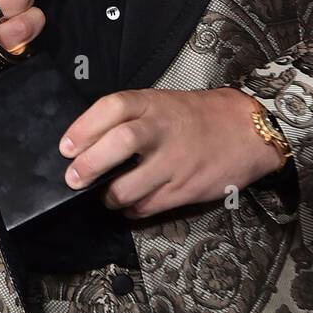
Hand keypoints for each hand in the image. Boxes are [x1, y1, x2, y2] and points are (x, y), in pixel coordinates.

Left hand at [58, 87, 286, 218]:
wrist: (247, 131)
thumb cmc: (197, 117)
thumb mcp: (163, 103)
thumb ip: (130, 117)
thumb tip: (87, 141)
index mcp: (153, 103)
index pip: (112, 107)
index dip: (84, 127)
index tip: (65, 147)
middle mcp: (163, 129)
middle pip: (120, 141)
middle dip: (90, 164)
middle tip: (73, 178)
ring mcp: (175, 161)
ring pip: (130, 185)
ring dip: (108, 196)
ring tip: (103, 195)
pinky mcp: (185, 189)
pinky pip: (147, 206)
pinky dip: (131, 209)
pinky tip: (129, 203)